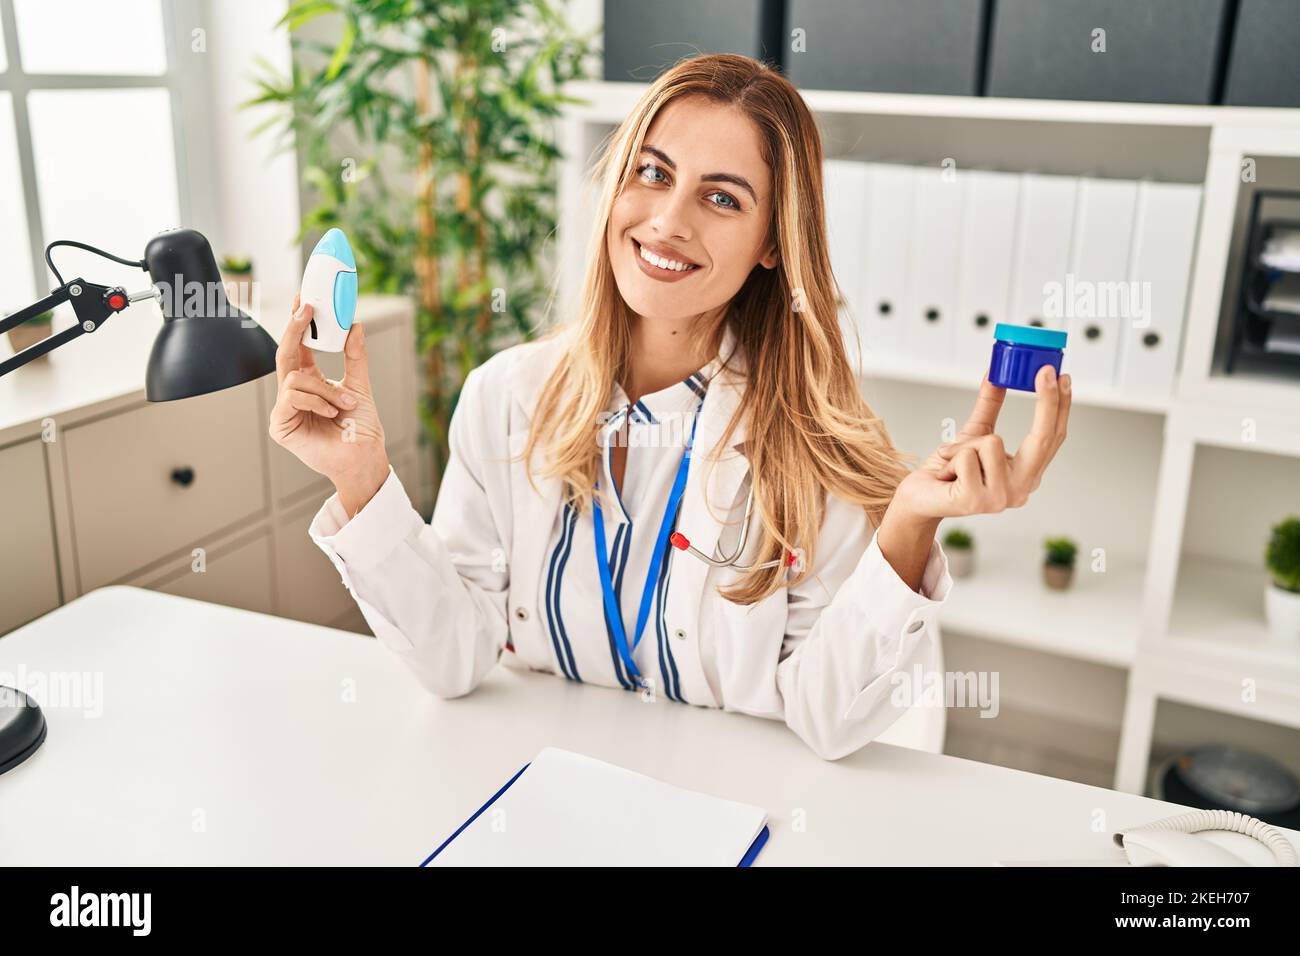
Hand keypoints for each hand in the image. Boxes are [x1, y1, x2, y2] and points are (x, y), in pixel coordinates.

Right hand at [268, 294, 388, 510]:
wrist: (363, 457)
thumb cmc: (361, 427)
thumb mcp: (360, 385)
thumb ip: (355, 356)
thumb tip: (354, 325)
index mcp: (311, 382)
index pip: (298, 347)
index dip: (298, 323)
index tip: (303, 299)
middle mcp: (295, 392)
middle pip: (285, 353)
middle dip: (295, 328)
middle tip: (307, 308)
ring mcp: (286, 409)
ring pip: (294, 378)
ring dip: (324, 388)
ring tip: (344, 403)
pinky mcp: (281, 425)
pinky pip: (292, 398)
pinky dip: (316, 401)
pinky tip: (332, 411)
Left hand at [891, 365, 1071, 520]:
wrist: (919, 500)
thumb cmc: (949, 471)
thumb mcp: (973, 434)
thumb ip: (989, 406)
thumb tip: (997, 374)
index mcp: (1027, 475)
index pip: (1051, 437)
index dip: (1059, 406)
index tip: (1062, 375)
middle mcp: (1020, 490)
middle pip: (1042, 439)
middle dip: (1047, 401)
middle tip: (1044, 370)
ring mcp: (999, 498)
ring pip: (992, 443)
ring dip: (965, 444)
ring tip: (954, 460)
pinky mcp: (974, 501)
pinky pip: (966, 456)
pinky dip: (951, 456)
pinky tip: (946, 473)